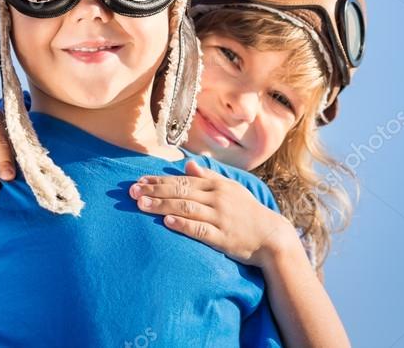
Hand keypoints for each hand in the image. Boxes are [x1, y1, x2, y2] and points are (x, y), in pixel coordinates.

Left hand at [129, 159, 299, 268]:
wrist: (272, 236)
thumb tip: (187, 164)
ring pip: (186, 209)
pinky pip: (199, 231)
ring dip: (162, 206)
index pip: (182, 180)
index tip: (139, 180)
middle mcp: (216, 199)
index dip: (159, 180)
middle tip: (131, 191)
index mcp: (216, 186)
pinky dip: (183, 225)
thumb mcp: (231, 188)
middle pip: (180, 192)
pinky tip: (167, 222)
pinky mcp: (222, 238)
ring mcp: (219, 218)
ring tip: (141, 204)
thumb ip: (208, 175)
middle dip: (154, 191)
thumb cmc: (248, 211)